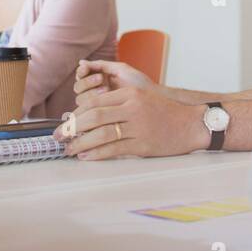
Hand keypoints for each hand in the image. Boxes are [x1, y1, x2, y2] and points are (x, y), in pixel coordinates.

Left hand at [53, 88, 207, 158]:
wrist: (192, 124)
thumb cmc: (165, 113)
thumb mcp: (142, 99)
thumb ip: (118, 104)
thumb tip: (88, 116)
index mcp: (131, 94)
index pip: (95, 101)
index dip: (77, 113)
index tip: (66, 122)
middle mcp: (133, 108)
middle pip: (94, 116)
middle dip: (71, 127)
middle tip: (59, 136)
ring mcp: (138, 127)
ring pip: (101, 134)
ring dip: (80, 143)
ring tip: (69, 149)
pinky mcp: (142, 145)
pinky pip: (113, 149)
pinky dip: (96, 154)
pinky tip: (86, 156)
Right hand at [72, 59, 157, 108]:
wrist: (154, 100)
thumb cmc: (140, 84)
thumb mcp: (122, 70)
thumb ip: (101, 65)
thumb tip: (81, 62)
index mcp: (99, 81)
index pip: (81, 77)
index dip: (82, 72)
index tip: (86, 68)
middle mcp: (96, 94)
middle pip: (79, 89)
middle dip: (88, 83)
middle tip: (101, 79)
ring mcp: (99, 108)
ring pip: (81, 101)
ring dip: (91, 93)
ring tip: (106, 89)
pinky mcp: (102, 119)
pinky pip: (89, 114)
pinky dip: (93, 106)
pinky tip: (103, 100)